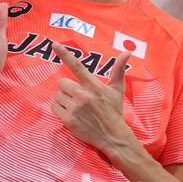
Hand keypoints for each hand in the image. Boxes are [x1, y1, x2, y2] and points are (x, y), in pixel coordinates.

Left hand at [50, 42, 133, 157]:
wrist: (113, 136)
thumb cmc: (114, 111)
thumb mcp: (117, 90)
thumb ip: (119, 69)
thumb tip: (128, 51)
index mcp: (93, 85)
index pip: (77, 66)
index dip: (65, 54)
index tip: (54, 44)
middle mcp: (83, 95)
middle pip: (62, 82)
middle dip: (67, 88)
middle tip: (77, 96)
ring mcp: (75, 108)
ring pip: (57, 96)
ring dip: (63, 100)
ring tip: (76, 107)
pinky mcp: (68, 120)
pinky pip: (54, 107)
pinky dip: (59, 110)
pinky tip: (70, 114)